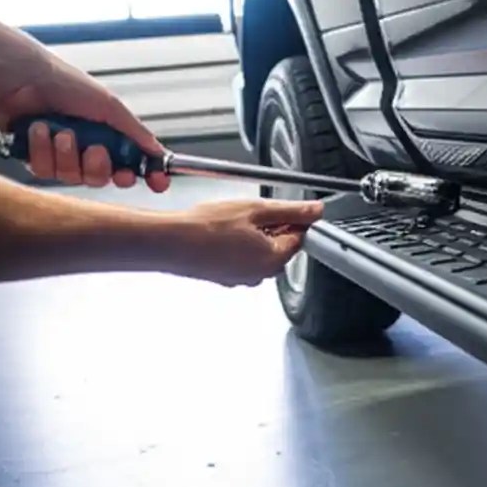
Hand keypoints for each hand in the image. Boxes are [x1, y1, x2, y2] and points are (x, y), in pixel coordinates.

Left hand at [0, 55, 169, 191]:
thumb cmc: (66, 84)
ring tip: (59, 130)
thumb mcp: (110, 106)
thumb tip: (159, 152)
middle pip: (103, 178)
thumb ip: (136, 132)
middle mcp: (88, 149)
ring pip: (73, 177)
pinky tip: (38, 129)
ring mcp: (62, 156)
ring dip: (67, 153)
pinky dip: (42, 150)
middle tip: (95, 149)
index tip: (157, 183)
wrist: (23, 78)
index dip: (148, 176)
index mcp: (110, 136)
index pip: (135, 164)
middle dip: (99, 166)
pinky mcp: (36, 159)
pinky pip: (46, 171)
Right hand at [168, 199, 324, 286]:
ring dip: (255, 236)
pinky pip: (242, 259)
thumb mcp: (256, 209)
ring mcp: (242, 279)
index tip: (283, 207)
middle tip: (252, 212)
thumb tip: (315, 210)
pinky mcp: (225, 278)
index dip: (294, 219)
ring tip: (234, 220)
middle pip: (281, 246)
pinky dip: (238, 245)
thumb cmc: (207, 227)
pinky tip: (222, 232)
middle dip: (274, 227)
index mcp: (274, 259)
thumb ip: (291, 210)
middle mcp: (261, 275)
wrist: (171, 242)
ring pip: (261, 253)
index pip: (300, 237)